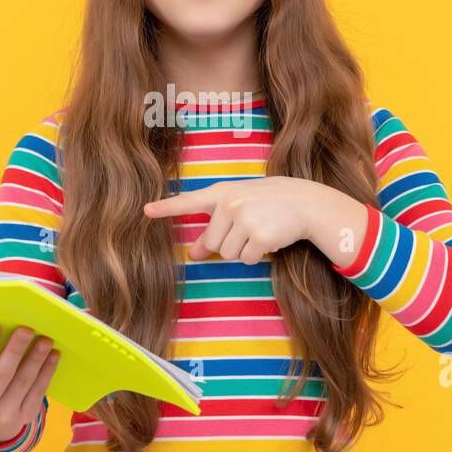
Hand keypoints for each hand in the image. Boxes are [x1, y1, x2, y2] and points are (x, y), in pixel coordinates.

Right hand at [0, 317, 59, 442]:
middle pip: (1, 375)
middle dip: (15, 351)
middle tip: (26, 327)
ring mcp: (4, 413)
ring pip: (23, 383)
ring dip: (36, 359)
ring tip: (45, 338)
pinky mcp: (24, 416)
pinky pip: (38, 392)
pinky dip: (47, 372)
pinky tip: (53, 354)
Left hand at [142, 176, 321, 263]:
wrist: (305, 202)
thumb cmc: (269, 203)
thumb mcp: (240, 208)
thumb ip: (215, 226)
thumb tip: (194, 254)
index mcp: (222, 193)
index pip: (189, 201)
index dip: (166, 208)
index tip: (146, 211)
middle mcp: (230, 204)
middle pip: (213, 243)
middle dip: (229, 244)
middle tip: (249, 229)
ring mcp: (244, 219)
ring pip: (229, 254)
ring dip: (245, 250)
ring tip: (261, 230)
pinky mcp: (258, 236)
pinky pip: (248, 259)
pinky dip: (258, 255)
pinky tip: (270, 238)